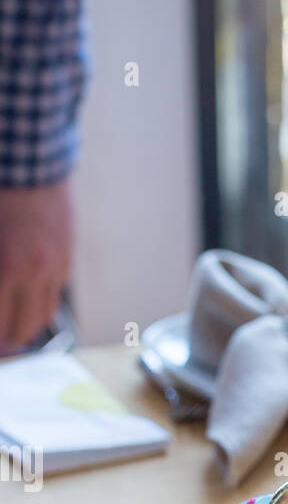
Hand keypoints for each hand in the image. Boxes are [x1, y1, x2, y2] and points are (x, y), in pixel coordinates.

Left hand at [0, 177, 73, 351]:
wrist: (33, 162)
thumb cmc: (3, 196)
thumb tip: (0, 297)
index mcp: (9, 268)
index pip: (1, 322)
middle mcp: (36, 274)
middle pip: (24, 330)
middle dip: (8, 341)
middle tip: (1, 341)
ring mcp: (55, 268)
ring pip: (43, 317)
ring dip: (26, 326)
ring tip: (12, 325)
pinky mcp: (65, 259)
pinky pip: (54, 294)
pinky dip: (39, 301)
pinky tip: (25, 295)